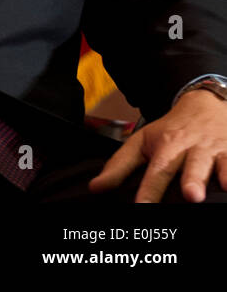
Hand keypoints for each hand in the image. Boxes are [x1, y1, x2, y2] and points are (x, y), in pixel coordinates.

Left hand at [88, 89, 226, 201]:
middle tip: (190, 196)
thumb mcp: (141, 142)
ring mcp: (214, 151)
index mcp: (166, 146)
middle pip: (190, 166)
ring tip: (213, 192)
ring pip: (218, 164)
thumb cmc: (170, 131)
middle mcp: (191, 149)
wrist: (204, 104)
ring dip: (219, 175)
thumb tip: (95, 188)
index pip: (156, 171)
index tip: (142, 207)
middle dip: (191, 181)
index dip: (149, 190)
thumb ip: (119, 166)